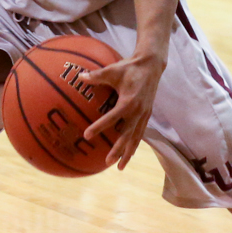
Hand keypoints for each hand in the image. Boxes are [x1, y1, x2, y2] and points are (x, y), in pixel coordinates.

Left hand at [78, 49, 164, 168]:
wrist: (152, 65)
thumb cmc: (130, 67)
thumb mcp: (113, 70)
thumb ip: (97, 75)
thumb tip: (80, 76)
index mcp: (129, 101)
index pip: (112, 117)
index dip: (99, 127)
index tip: (87, 135)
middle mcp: (138, 111)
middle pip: (127, 135)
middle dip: (118, 150)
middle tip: (107, 162)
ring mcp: (144, 114)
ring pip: (136, 138)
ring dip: (128, 153)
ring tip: (120, 167)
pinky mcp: (147, 114)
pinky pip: (140, 133)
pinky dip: (134, 144)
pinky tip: (129, 153)